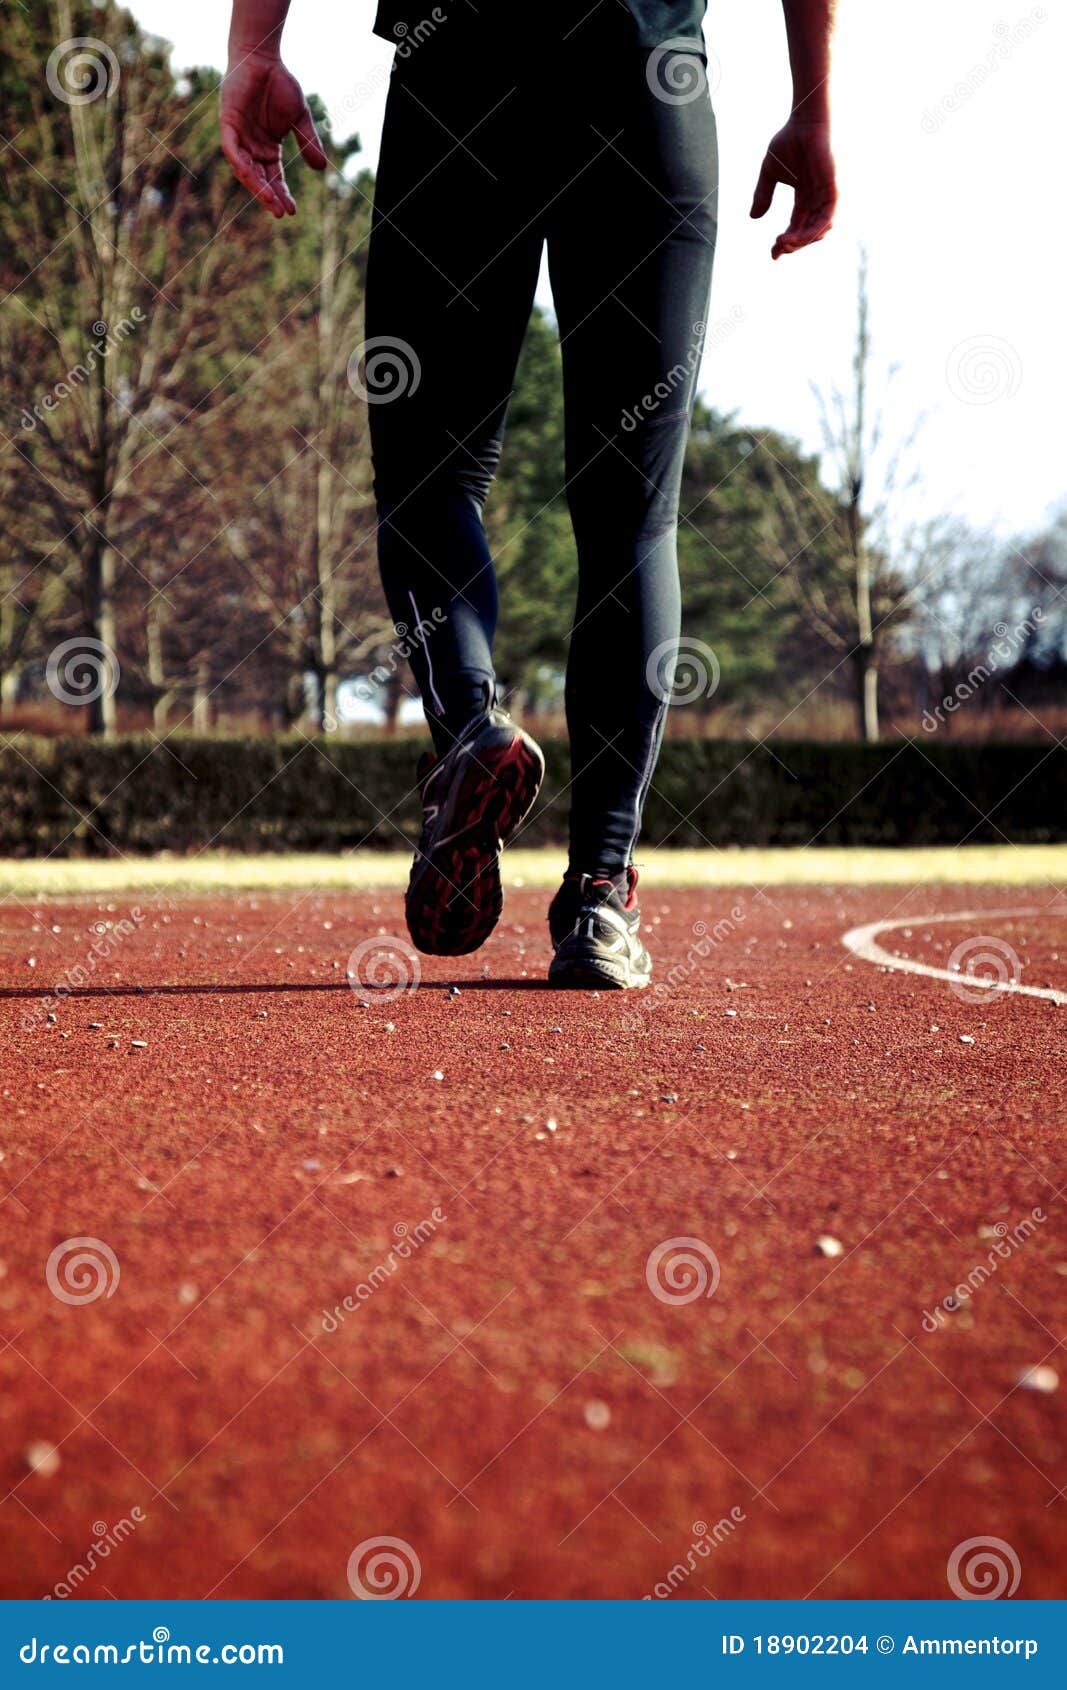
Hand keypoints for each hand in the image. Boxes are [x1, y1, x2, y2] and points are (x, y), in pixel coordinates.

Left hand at [220, 53, 326, 216]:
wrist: (263, 58)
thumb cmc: (280, 84)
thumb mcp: (300, 118)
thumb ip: (308, 143)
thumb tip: (322, 169)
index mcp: (268, 149)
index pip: (274, 178)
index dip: (282, 194)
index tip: (291, 210)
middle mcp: (252, 147)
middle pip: (260, 179)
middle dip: (269, 196)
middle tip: (281, 212)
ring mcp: (239, 137)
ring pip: (245, 170)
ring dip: (256, 186)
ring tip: (270, 201)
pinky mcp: (228, 124)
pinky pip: (232, 151)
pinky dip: (241, 165)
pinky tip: (251, 177)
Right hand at [751, 117, 836, 259]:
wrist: (805, 122)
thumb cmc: (789, 141)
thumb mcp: (769, 172)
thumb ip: (763, 194)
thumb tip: (753, 217)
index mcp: (804, 197)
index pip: (796, 227)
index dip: (785, 242)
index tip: (773, 254)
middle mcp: (817, 200)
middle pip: (807, 232)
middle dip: (793, 245)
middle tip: (777, 249)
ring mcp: (826, 196)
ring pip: (819, 230)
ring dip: (802, 241)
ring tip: (784, 243)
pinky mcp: (833, 190)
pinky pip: (827, 218)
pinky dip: (813, 231)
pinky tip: (798, 237)